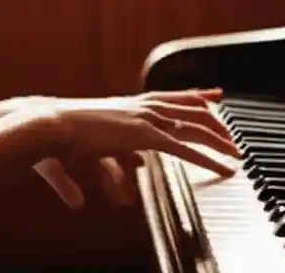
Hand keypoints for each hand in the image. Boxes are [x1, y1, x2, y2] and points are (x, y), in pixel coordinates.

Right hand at [27, 88, 241, 210]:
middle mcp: (139, 107)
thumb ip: (104, 163)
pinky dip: (204, 158)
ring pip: (193, 125)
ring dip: (217, 139)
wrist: (49, 123)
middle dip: (214, 116)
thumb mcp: (86, 146)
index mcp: (127, 105)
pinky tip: (219, 166)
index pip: (168, 96)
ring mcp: (143, 118)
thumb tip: (101, 187)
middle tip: (232, 128)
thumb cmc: (61, 135)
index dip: (191, 96)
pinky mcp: (143, 135)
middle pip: (188, 107)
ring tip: (235, 152)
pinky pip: (183, 148)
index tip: (211, 95)